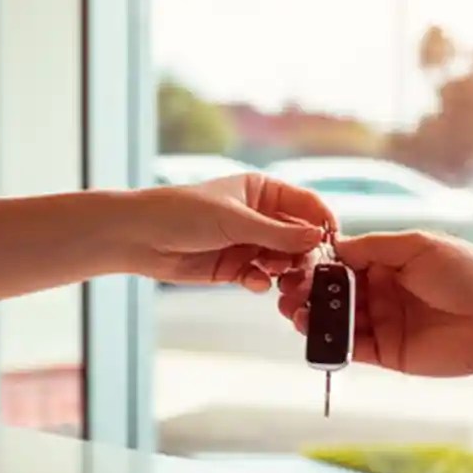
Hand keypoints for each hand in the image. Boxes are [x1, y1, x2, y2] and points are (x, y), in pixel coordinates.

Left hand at [129, 174, 334, 290]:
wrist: (139, 237)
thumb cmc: (182, 213)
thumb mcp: (235, 220)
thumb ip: (277, 233)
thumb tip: (317, 238)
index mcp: (262, 190)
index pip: (306, 204)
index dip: (322, 221)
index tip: (333, 241)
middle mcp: (259, 216)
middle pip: (299, 236)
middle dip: (304, 253)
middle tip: (305, 268)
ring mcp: (248, 242)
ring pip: (283, 260)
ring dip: (285, 271)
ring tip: (278, 276)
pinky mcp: (234, 267)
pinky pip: (261, 277)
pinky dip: (262, 281)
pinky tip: (254, 282)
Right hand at [277, 231, 472, 376]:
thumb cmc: (467, 274)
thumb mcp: (418, 246)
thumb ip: (374, 247)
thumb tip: (335, 245)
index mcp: (391, 263)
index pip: (345, 262)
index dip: (320, 265)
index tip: (297, 266)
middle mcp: (384, 292)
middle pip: (336, 293)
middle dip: (310, 293)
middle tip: (289, 294)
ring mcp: (385, 323)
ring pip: (339, 321)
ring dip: (314, 318)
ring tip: (296, 315)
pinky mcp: (389, 353)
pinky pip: (353, 348)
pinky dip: (332, 344)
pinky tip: (316, 336)